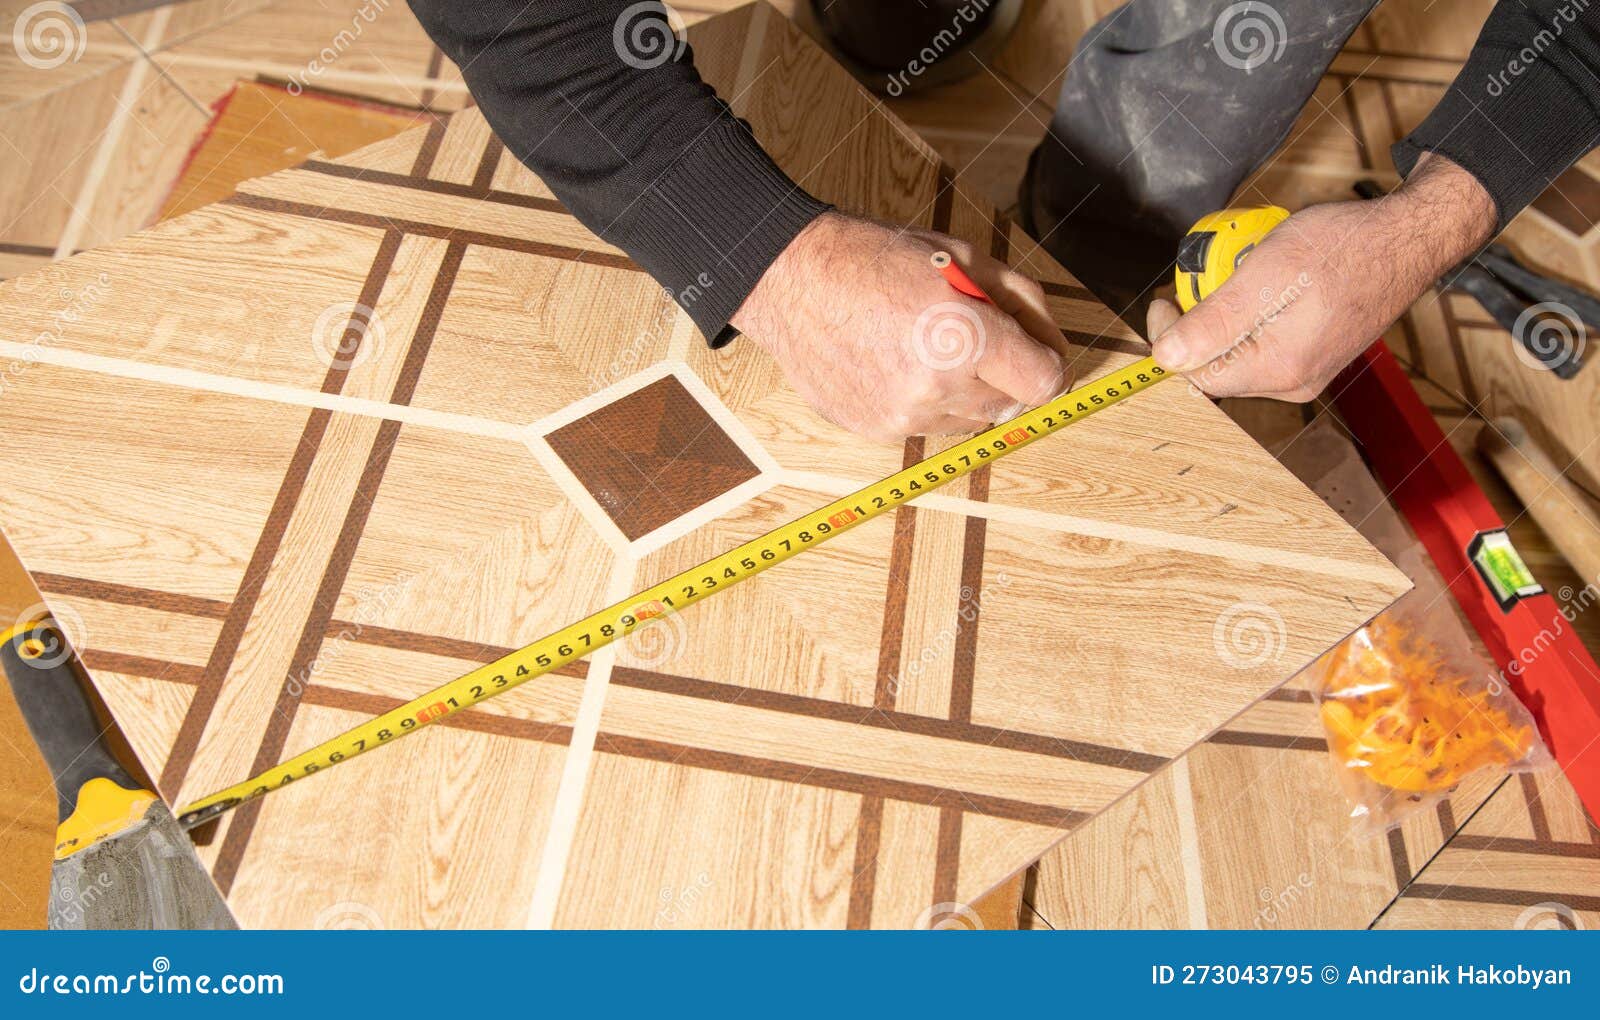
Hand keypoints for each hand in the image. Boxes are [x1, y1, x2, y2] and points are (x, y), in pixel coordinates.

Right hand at [730, 211, 1069, 442]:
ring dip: (963, 390)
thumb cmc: (877, 258)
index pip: (1044, 383)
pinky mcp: (876, 430)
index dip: (1047, 364)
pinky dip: (923, 400)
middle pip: (1008, 405)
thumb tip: (1055, 347)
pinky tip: (893, 362)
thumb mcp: (965, 255)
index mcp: (966, 337)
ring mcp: (904, 414)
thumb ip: (1023, 301)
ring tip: (925, 346)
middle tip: (968, 336)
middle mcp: (937, 385)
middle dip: (1001, 373)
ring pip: (968, 420)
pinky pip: (926, 425)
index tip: (1035, 352)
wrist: (791, 280)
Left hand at [1147, 154, 1496, 400]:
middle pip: (1216, 369)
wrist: (1407, 239)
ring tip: (1235, 280)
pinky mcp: (1314, 358)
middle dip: (1198, 327)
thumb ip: (1215, 321)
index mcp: (1279, 368)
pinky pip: (1263, 348)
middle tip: (1201, 283)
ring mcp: (1307, 373)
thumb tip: (1167, 356)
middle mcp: (1293, 382)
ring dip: (1223, 321)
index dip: (1170, 337)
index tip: (1166, 300)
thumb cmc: (1345, 247)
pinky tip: (1260, 289)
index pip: (1196, 373)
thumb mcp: (1267, 273)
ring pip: (1238, 358)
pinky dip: (1250, 319)